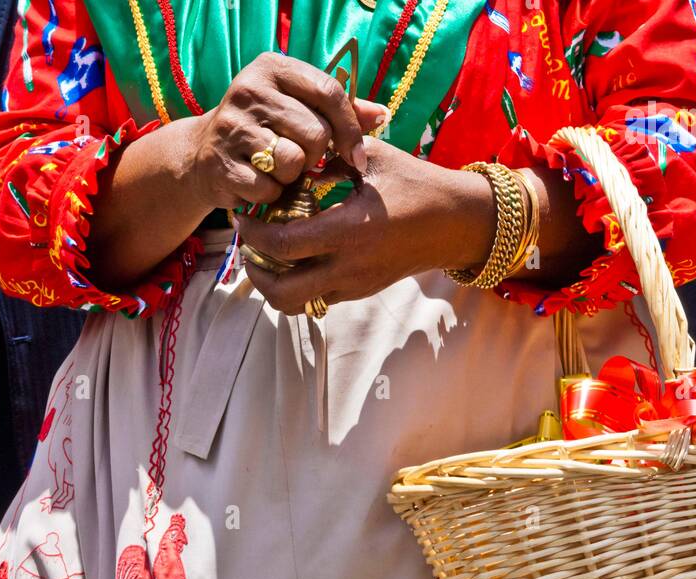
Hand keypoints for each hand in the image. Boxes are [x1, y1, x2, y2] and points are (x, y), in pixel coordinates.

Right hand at [190, 53, 388, 208]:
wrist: (204, 154)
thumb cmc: (264, 130)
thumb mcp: (297, 107)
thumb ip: (337, 110)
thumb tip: (381, 115)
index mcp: (273, 67)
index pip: (329, 92)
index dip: (350, 129)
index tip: (357, 156)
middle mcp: (249, 90)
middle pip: (315, 133)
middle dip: (316, 155)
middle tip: (301, 158)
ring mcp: (232, 127)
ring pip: (293, 162)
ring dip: (293, 176)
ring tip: (277, 169)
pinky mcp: (221, 164)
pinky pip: (269, 188)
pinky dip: (271, 194)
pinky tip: (259, 183)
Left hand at [236, 139, 496, 313]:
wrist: (453, 222)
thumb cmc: (414, 182)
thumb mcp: (371, 158)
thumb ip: (328, 159)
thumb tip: (289, 156)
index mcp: (348, 231)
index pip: (282, 245)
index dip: (252, 234)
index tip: (242, 216)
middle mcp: (348, 267)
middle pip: (282, 293)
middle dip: (254, 272)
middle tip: (246, 246)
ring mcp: (354, 285)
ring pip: (297, 305)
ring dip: (273, 286)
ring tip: (264, 257)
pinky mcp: (360, 292)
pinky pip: (316, 301)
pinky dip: (296, 286)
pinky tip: (294, 260)